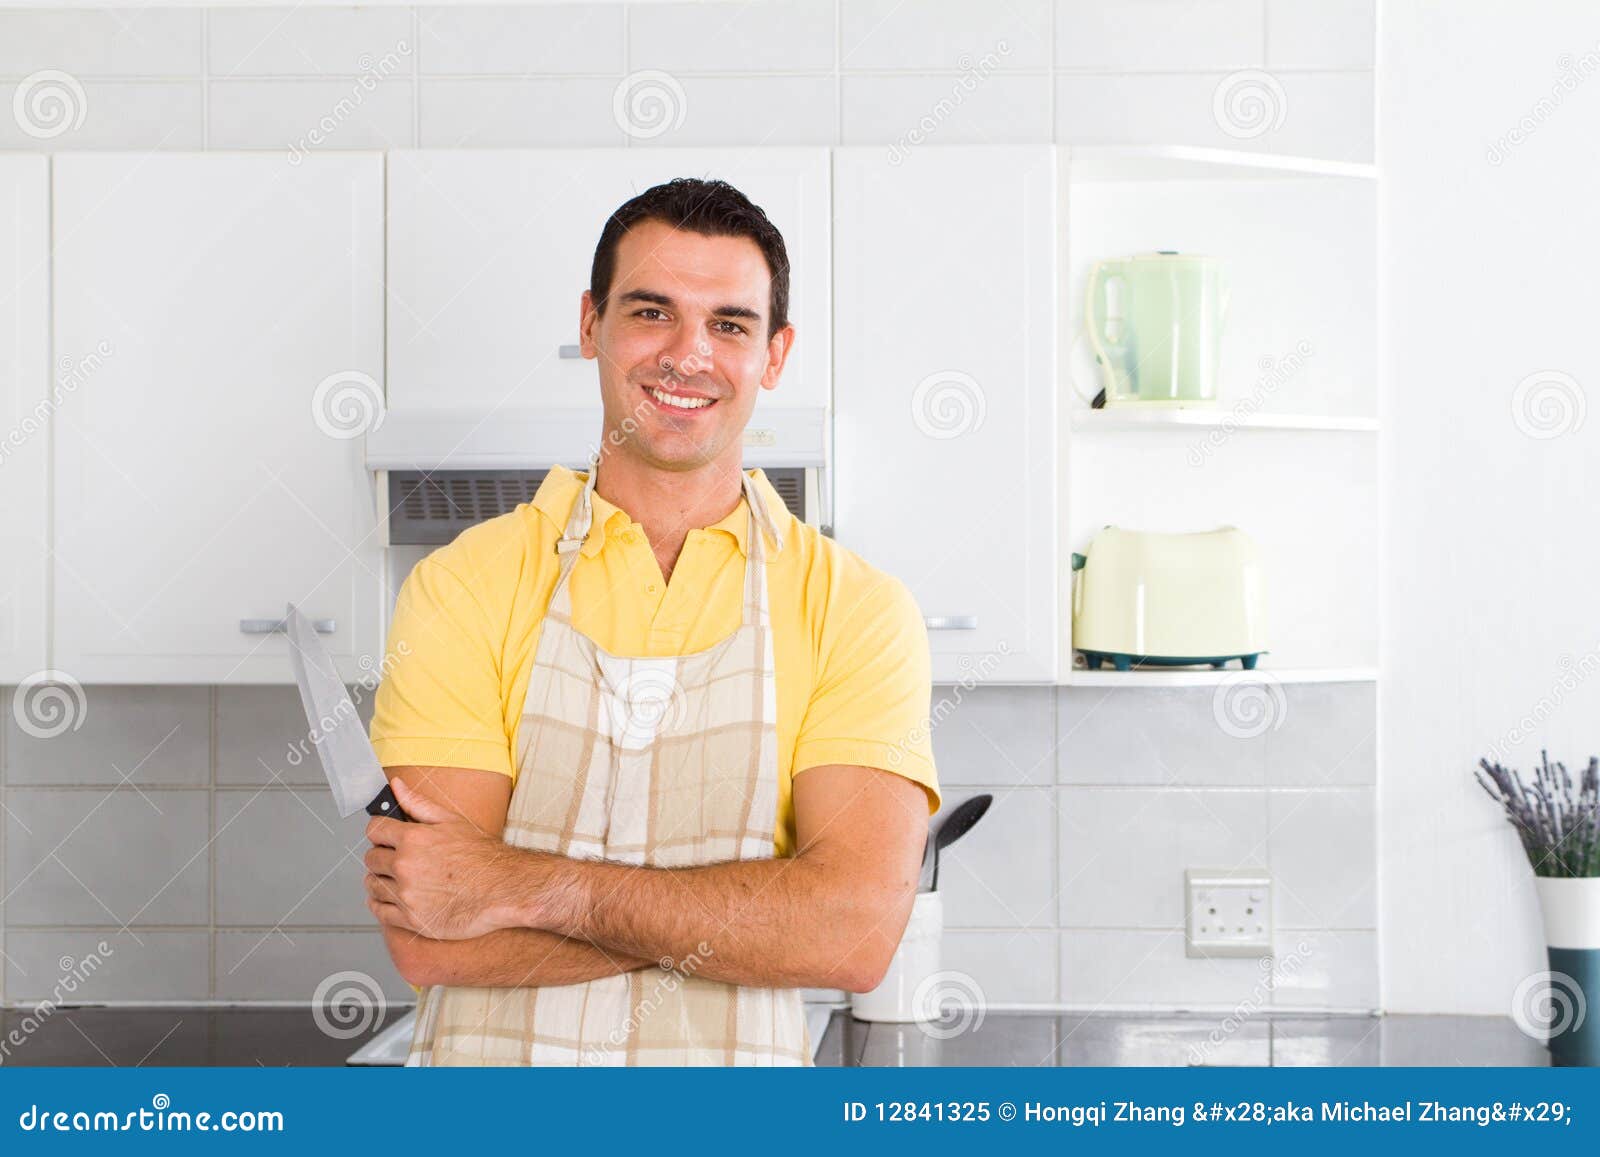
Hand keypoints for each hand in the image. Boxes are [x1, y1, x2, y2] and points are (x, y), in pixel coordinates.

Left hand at [363, 778, 523, 940]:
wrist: (504, 890)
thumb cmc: (482, 856)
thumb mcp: (452, 821)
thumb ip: (418, 803)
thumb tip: (395, 786)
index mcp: (413, 838)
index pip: (374, 829)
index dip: (381, 832)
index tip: (388, 837)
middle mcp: (406, 866)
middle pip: (371, 858)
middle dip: (383, 856)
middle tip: (401, 860)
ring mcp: (407, 895)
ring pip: (372, 885)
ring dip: (381, 880)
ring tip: (401, 879)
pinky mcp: (412, 920)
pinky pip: (379, 911)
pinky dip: (383, 904)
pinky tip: (397, 898)